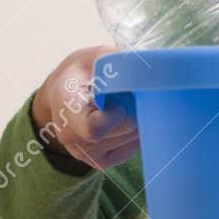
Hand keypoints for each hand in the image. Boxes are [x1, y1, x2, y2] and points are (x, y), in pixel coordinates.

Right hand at [30, 45, 138, 168]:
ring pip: (133, 138)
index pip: (94, 128)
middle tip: (128, 94)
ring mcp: (86, 154)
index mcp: (66, 109)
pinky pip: (132, 148)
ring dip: (138, 119)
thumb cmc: (83, 72)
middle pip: (125, 130)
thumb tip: (154, 66)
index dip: (116, 116)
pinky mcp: (101, 163)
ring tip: (122, 104)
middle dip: (136, 109)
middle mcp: (71, 138)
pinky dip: (136, 132)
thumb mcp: (96, 56)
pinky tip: (124, 118)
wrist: (64, 93)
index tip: (120, 100)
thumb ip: (120, 60)